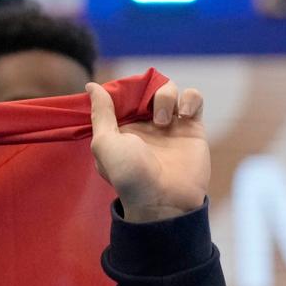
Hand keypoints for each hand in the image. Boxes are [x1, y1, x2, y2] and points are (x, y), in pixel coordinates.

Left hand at [86, 80, 208, 222]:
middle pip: (146, 88)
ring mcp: (169, 124)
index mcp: (120, 127)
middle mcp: (144, 123)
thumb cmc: (128, 174)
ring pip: (169, 89)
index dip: (122, 89)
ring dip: (166, 97)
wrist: (165, 199)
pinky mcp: (192, 126)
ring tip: (162, 121)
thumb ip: (100, 113)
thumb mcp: (105, 143)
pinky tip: (184, 114)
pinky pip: (194, 98)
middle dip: (145, 89)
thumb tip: (91, 86)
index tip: (122, 94)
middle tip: (144, 108)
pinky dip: (190, 98)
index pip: (121, 95)